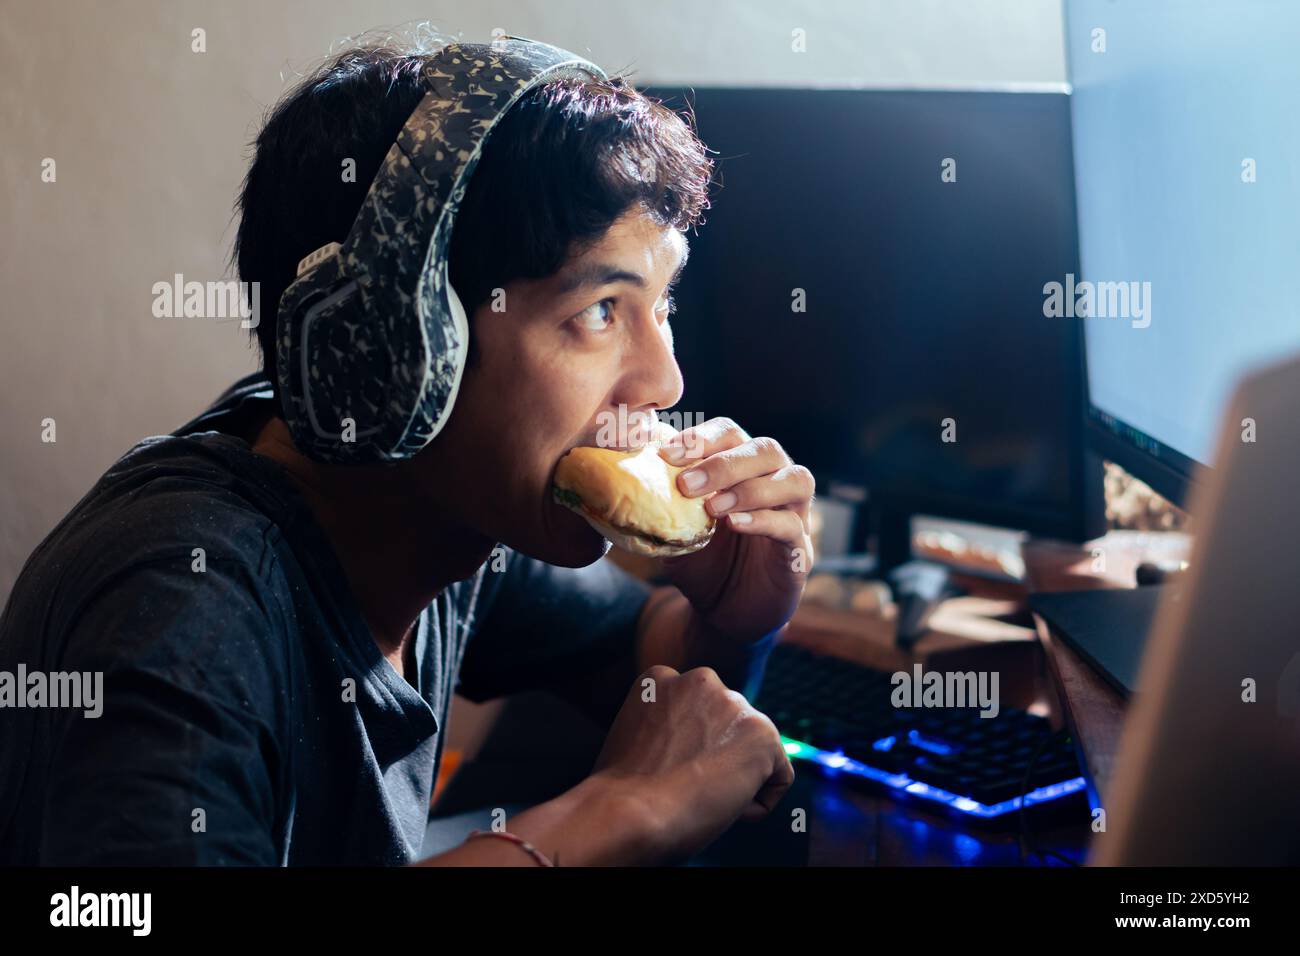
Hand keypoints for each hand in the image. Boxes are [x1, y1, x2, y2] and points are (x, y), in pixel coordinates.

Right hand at [590, 664, 794, 863]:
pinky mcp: (763, 734)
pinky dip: (757, 802)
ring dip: (733, 777)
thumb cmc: (622, 791)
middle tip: (685, 787)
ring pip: (750, 752)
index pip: (695, 714)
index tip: (664, 772)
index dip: (683, 751)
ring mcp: (735, 704)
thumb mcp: (633, 736)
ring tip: (699, 795)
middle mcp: (701, 679)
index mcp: (661, 678)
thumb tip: (690, 746)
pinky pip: (777, 777)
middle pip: (727, 728)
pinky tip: (722, 806)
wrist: (630, 812)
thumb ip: (664, 726)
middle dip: (714, 758)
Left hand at [658, 418, 814, 641]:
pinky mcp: (800, 552)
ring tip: (713, 507)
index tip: (668, 453)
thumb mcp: (673, 531)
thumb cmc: (700, 563)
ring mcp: (795, 515)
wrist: (722, 614)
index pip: (731, 434)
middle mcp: (775, 483)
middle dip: (724, 462)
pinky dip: (764, 520)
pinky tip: (734, 525)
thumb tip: (620, 476)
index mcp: (743, 469)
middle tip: (688, 484)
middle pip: (766, 449)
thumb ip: (659, 503)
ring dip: (750, 487)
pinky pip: (792, 525)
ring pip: (795, 479)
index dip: (702, 437)